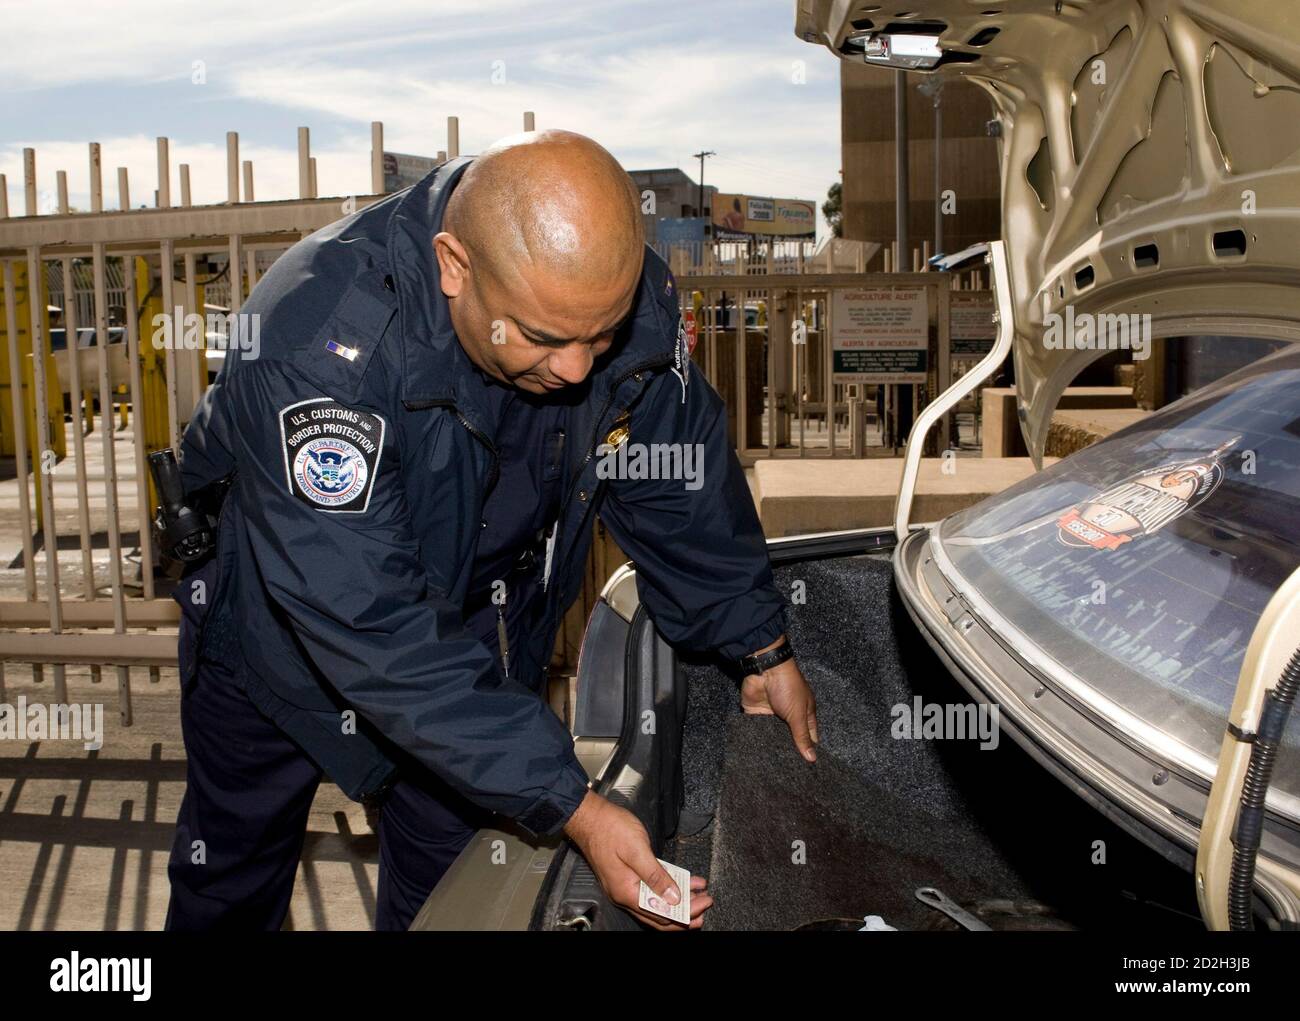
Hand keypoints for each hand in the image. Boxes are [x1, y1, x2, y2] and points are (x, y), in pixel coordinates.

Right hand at [563, 790, 711, 929]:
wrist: (589, 816)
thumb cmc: (609, 828)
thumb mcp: (637, 850)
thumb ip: (656, 876)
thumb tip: (673, 898)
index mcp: (626, 892)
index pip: (660, 914)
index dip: (684, 914)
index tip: (703, 905)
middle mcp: (625, 894)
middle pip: (659, 914)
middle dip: (684, 913)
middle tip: (705, 905)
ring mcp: (625, 886)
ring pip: (656, 903)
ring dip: (678, 900)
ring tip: (699, 895)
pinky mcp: (627, 876)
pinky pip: (651, 888)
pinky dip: (667, 887)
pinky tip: (682, 881)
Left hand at [740, 638, 818, 761]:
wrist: (764, 669)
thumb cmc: (788, 687)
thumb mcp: (798, 714)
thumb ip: (802, 736)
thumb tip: (812, 758)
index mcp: (804, 714)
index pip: (809, 737)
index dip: (808, 751)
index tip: (807, 770)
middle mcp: (789, 717)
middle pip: (790, 739)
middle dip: (789, 752)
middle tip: (789, 774)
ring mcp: (772, 716)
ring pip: (773, 737)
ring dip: (772, 747)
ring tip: (772, 770)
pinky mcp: (755, 715)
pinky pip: (757, 731)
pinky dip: (757, 740)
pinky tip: (757, 755)